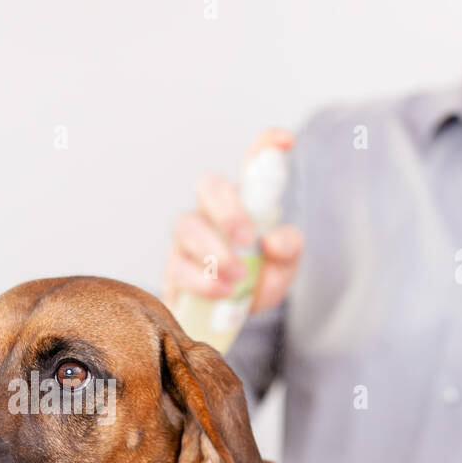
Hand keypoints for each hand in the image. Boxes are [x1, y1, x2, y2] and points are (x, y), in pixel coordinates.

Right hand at [163, 128, 302, 314]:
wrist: (230, 321)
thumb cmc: (256, 282)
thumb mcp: (283, 268)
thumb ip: (288, 250)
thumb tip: (273, 241)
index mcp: (245, 203)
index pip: (252, 165)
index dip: (266, 147)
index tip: (286, 141)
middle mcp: (212, 212)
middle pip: (208, 186)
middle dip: (228, 209)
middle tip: (248, 239)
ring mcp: (188, 238)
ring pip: (188, 225)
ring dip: (215, 251)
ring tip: (238, 277)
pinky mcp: (173, 267)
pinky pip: (179, 266)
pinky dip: (204, 280)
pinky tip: (224, 292)